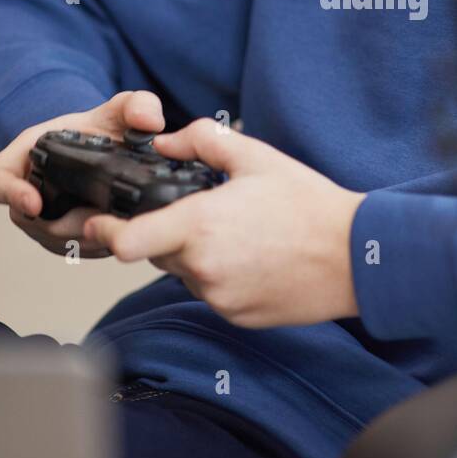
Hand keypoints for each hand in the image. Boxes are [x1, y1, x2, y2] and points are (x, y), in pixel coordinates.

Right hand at [0, 89, 165, 257]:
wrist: (111, 150)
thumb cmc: (101, 128)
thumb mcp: (119, 110)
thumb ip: (135, 105)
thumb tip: (149, 121)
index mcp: (25, 158)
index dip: (9, 194)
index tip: (35, 203)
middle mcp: (27, 193)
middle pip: (30, 221)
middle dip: (66, 225)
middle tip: (101, 219)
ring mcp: (43, 220)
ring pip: (56, 240)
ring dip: (85, 238)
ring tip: (116, 225)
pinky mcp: (65, 238)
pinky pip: (74, 249)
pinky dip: (97, 245)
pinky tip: (120, 233)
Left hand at [82, 118, 365, 326]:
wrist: (357, 257)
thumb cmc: (310, 207)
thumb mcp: (257, 157)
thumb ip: (202, 141)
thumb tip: (165, 141)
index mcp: (200, 226)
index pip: (125, 243)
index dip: (106, 233)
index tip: (99, 223)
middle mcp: (203, 268)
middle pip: (156, 253)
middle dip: (169, 233)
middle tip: (209, 214)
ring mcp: (219, 297)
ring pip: (186, 273)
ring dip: (199, 255)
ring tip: (243, 234)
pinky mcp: (236, 316)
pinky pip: (212, 293)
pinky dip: (223, 276)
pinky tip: (256, 257)